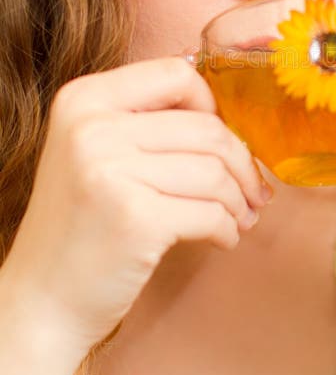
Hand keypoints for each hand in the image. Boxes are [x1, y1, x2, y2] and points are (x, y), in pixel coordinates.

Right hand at [4, 57, 270, 351]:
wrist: (42, 299)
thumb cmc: (82, 224)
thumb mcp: (95, 151)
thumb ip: (146, 121)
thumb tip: (227, 113)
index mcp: (84, 99)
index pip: (176, 74)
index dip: (212, 107)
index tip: (224, 141)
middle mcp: (92, 127)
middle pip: (206, 127)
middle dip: (243, 164)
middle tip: (255, 191)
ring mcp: (110, 172)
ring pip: (215, 172)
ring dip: (240, 200)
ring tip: (241, 218)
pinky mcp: (135, 219)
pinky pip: (212, 213)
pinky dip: (228, 228)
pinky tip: (224, 237)